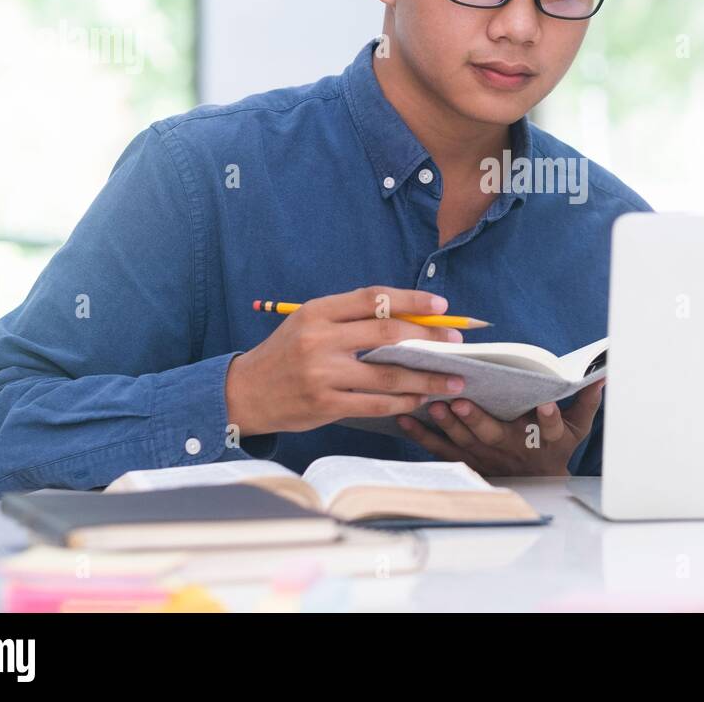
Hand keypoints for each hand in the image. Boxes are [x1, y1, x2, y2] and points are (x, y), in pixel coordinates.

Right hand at [225, 286, 468, 435]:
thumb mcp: (310, 322)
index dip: (411, 300)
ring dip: (426, 377)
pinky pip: (376, 404)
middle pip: (387, 334)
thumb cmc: (288, 352)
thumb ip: (352, 318)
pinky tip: (421, 399)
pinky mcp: (325, 405)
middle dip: (430, 338)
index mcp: (318, 312)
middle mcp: (320, 340)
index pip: (374, 298)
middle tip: (457, 342)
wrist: (246, 392)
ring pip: (388, 375)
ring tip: (453, 379)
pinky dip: (403, 401)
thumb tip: (410, 318)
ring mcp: (323, 375)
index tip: (441, 306)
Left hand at [395, 379, 604, 476]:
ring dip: (448, 425)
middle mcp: (513, 450)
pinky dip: (422, 435)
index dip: (551, 420)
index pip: (551, 431)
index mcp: (543, 440)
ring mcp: (487, 457)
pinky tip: (405, 418)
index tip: (548, 406)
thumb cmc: (556, 447)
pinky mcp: (467, 460)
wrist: (539, 483)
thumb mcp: (578, 427)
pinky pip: (441, 450)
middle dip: (478, 420)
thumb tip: (601, 375)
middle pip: (496, 436)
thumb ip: (586, 401)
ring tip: (433, 406)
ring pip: (465, 443)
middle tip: (462, 402)